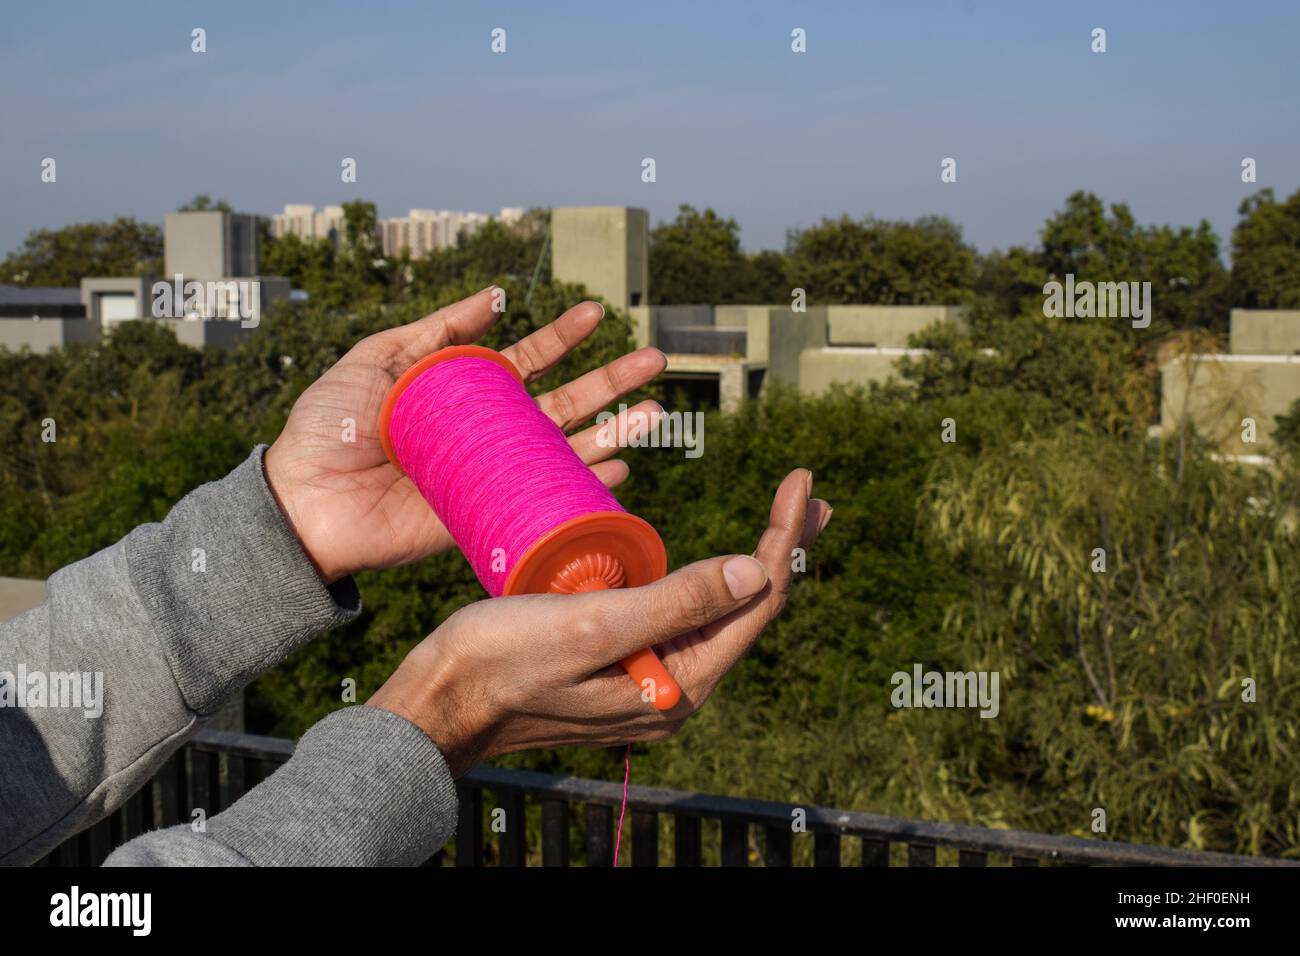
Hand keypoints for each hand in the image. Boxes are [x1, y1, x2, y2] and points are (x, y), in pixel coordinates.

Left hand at [263, 287, 666, 583]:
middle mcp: (490, 433)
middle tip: (653, 360)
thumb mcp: (376, 359)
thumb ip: (434, 331)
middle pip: (564, 404)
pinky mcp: (490, 515)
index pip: (528, 361)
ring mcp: (495, 475)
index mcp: (466, 395)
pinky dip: (587, 488)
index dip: (563, 338)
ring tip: (655, 412)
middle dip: (610, 382)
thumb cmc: (328, 425)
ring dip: (615, 433)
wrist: (304, 500)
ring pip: (568, 450)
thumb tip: (494, 297)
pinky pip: (547, 500)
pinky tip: (620, 471)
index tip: (595, 313)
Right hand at [367, 470, 830, 774]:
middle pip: (747, 609)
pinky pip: (680, 618)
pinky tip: (712, 562)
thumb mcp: (591, 624)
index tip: (802, 481)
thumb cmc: (501, 663)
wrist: (438, 704)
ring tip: (782, 522)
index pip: (755, 602)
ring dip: (751, 563)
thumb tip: (757, 572)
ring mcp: (650, 678)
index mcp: (677, 683)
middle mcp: (674, 687)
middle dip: (782, 549)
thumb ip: (675, 601)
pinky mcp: (623, 666)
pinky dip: (705, 579)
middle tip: (814, 498)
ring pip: (715, 612)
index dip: (784, 538)